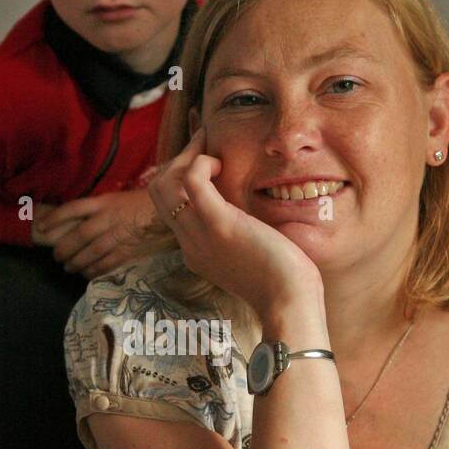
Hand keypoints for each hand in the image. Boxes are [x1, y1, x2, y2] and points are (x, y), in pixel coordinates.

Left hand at [31, 188, 156, 278]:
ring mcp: (119, 235)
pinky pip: (108, 263)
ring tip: (68, 268)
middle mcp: (109, 218)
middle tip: (56, 256)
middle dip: (65, 247)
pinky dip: (95, 271)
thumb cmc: (146, 203)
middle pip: (80, 234)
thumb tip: (81, 220)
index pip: (74, 208)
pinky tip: (87, 275)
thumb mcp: (120, 198)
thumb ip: (103, 209)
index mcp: (105, 202)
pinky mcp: (130, 250)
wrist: (173, 211)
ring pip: (91, 251)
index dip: (56, 218)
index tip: (42, 226)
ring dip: (77, 262)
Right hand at [146, 126, 323, 321]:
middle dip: (178, 161)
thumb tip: (255, 218)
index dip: (182, 178)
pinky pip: (191, 181)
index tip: (206, 159)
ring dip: (186, 157)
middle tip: (205, 145)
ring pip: (165, 184)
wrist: (289, 303)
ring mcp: (200, 235)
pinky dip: (200, 163)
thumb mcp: (253, 258)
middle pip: (159, 192)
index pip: (171, 208)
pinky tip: (220, 164)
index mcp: (196, 253)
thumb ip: (244, 238)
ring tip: (211, 150)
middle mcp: (189, 244)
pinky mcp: (218, 224)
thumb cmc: (283, 283)